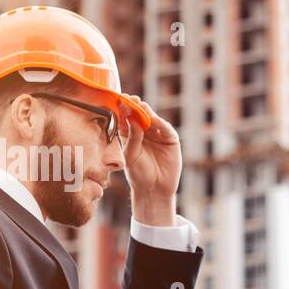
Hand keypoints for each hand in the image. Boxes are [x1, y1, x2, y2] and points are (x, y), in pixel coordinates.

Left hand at [122, 97, 181, 225]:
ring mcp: (158, 134)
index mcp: (131, 135)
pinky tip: (152, 119)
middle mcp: (144, 132)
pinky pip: (165, 128)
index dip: (123, 110)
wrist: (154, 189)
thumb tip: (131, 116)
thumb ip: (132, 136)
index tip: (118, 101)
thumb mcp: (131, 154)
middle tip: (129, 99)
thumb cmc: (138, 174)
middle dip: (134, 107)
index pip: (126, 119)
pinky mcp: (170, 139)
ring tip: (139, 105)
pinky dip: (159, 123)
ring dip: (146, 112)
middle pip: (140, 116)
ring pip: (152, 119)